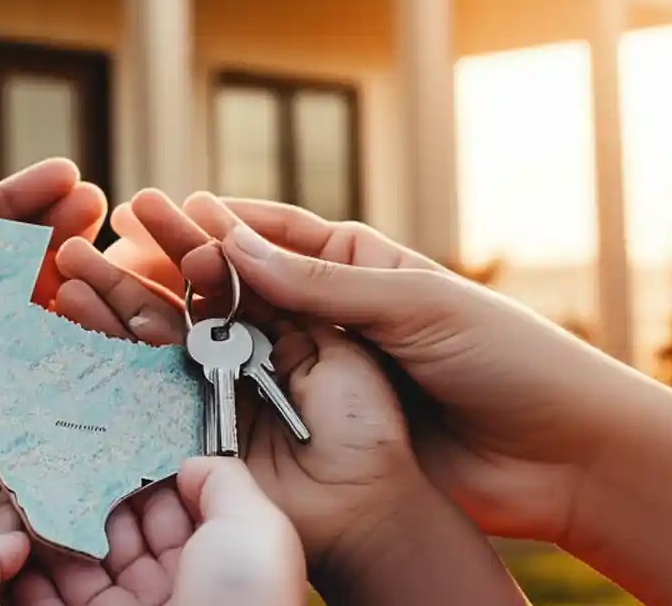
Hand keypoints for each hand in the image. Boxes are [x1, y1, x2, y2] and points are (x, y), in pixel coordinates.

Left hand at [0, 155, 105, 516]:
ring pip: (25, 315)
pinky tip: (87, 323)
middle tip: (99, 204)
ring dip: (66, 284)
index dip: (22, 198)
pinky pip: (21, 376)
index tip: (70, 176)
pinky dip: (58, 350)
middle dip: (55, 231)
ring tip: (102, 255)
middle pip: (11, 264)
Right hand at [9, 457, 305, 605]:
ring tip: (33, 500)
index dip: (142, 479)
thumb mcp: (253, 527)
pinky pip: (51, 599)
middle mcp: (171, 588)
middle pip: (120, 532)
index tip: (112, 451)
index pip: (170, 510)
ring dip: (56, 531)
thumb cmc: (239, 604)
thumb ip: (225, 483)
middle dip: (92, 500)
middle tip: (63, 469)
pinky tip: (20, 546)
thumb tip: (191, 462)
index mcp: (214, 561)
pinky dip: (30, 572)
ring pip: (82, 563)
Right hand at [160, 193, 632, 544]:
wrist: (557, 457)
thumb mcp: (414, 306)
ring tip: (118, 311)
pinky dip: (210, 387)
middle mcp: (333, 312)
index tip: (154, 214)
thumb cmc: (505, 361)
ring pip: (238, 341)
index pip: (271, 234)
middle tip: (114, 255)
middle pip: (241, 284)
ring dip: (181, 326)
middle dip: (179, 268)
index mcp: (362, 264)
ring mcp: (325, 370)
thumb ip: (321, 282)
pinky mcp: (324, 426)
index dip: (211, 224)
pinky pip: (258, 401)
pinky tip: (162, 380)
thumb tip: (232, 242)